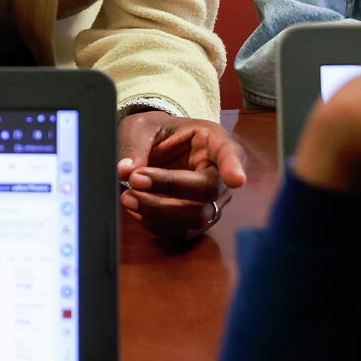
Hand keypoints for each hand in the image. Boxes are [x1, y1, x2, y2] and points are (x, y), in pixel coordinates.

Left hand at [117, 112, 247, 243]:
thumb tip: (124, 171)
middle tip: (135, 180)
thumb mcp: (142, 128)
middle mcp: (219, 173)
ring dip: (159, 212)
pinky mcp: (197, 220)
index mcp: (213, 140)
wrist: (155, 147)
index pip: (230, 153)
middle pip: (209, 190)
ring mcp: (212, 201)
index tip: (236, 179)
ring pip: (197, 217)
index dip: (234, 167)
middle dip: (169, 188)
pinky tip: (136, 209)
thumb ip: (135, 147)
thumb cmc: (155, 133)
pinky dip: (156, 224)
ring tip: (128, 197)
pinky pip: (183, 232)